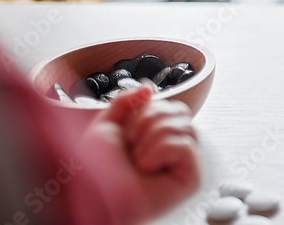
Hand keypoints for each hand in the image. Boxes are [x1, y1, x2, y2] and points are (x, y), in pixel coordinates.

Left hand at [83, 85, 200, 222]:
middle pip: (179, 111)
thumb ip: (126, 102)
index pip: (169, 105)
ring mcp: (183, 163)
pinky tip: (147, 168)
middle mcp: (172, 148)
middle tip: (131, 143)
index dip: (147, 111)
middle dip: (149, 121)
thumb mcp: (106, 125)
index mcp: (154, 136)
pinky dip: (159, 151)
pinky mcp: (190, 178)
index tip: (128, 132)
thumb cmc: (95, 171)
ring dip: (151, 138)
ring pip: (183, 125)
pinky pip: (185, 145)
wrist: (92, 196)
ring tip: (138, 159)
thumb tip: (149, 88)